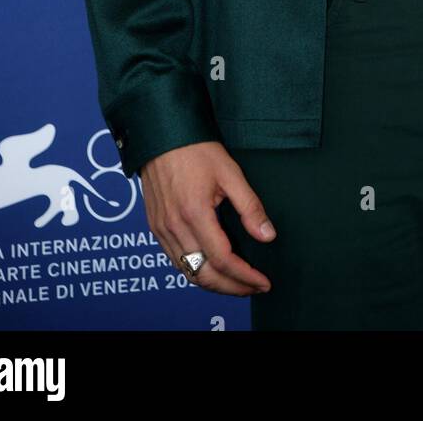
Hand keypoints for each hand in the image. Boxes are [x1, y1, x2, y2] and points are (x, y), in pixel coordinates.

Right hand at [139, 141, 275, 293]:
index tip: (263, 282)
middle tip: (253, 287)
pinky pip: (175, 260)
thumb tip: (267, 235)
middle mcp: (174, 227)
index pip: (223, 260)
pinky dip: (195, 272)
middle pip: (203, 275)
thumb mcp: (230, 172)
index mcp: (195, 214)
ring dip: (213, 284)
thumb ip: (249, 206)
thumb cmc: (196, 149)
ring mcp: (161, 229)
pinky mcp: (155, 226)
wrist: (161, 134)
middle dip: (231, 288)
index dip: (245, 276)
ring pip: (187, 272)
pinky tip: (211, 269)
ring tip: (236, 283)